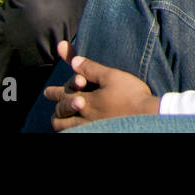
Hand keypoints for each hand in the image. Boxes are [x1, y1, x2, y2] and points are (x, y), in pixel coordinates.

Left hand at [42, 40, 158, 129]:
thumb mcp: (112, 76)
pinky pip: (78, 133)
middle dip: (56, 108)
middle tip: (52, 110)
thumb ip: (91, 69)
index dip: (54, 92)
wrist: (147, 116)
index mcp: (86, 100)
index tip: (47, 92)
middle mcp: (84, 116)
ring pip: (66, 128)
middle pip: (61, 114)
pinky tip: (74, 128)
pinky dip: (72, 130)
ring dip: (61, 122)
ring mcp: (90, 127)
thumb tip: (74, 62)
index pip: (64, 94)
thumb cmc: (131, 95)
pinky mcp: (98, 131)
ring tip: (60, 120)